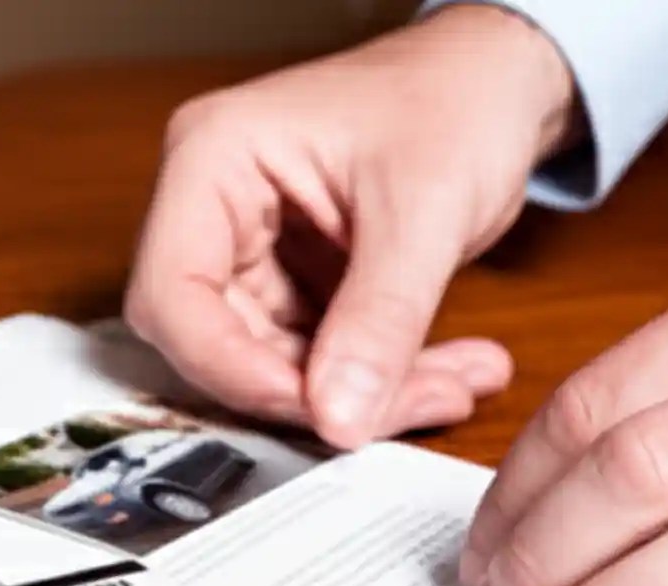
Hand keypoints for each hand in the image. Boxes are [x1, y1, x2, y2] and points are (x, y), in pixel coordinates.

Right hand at [123, 5, 578, 447]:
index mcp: (212, 161)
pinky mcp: (289, 283)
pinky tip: (443, 376)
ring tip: (448, 386)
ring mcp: (250, 249)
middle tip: (393, 408)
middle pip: (214, 340)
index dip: (227, 364)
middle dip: (306, 389)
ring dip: (355, 393)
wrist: (495, 82)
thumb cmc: (452, 100)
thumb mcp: (423, 209)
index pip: (172, 291)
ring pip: (267, 363)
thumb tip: (341, 420)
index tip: (311, 406)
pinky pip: (311, 357)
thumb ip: (380, 318)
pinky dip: (374, 380)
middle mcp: (214, 209)